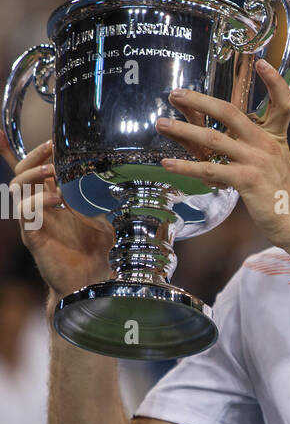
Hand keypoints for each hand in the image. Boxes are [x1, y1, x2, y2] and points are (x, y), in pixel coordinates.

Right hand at [0, 133, 114, 296]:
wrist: (96, 283)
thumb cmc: (103, 251)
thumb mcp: (113, 215)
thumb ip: (117, 197)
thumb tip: (138, 174)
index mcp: (58, 199)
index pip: (40, 169)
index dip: (41, 152)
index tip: (56, 140)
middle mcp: (43, 208)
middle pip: (22, 172)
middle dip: (34, 156)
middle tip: (51, 148)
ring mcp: (36, 222)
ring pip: (17, 188)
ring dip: (31, 174)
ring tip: (50, 170)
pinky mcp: (34, 237)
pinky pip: (24, 214)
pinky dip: (36, 202)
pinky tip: (54, 200)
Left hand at [156, 59, 289, 254]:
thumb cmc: (284, 199)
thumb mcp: (274, 167)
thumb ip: (250, 152)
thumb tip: (213, 143)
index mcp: (276, 139)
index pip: (283, 103)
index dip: (274, 81)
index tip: (261, 63)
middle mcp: (267, 145)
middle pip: (231, 112)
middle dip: (200, 101)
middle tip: (176, 95)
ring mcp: (257, 161)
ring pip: (214, 138)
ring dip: (184, 130)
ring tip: (162, 124)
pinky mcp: (247, 180)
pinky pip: (210, 170)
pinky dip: (186, 167)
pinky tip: (168, 165)